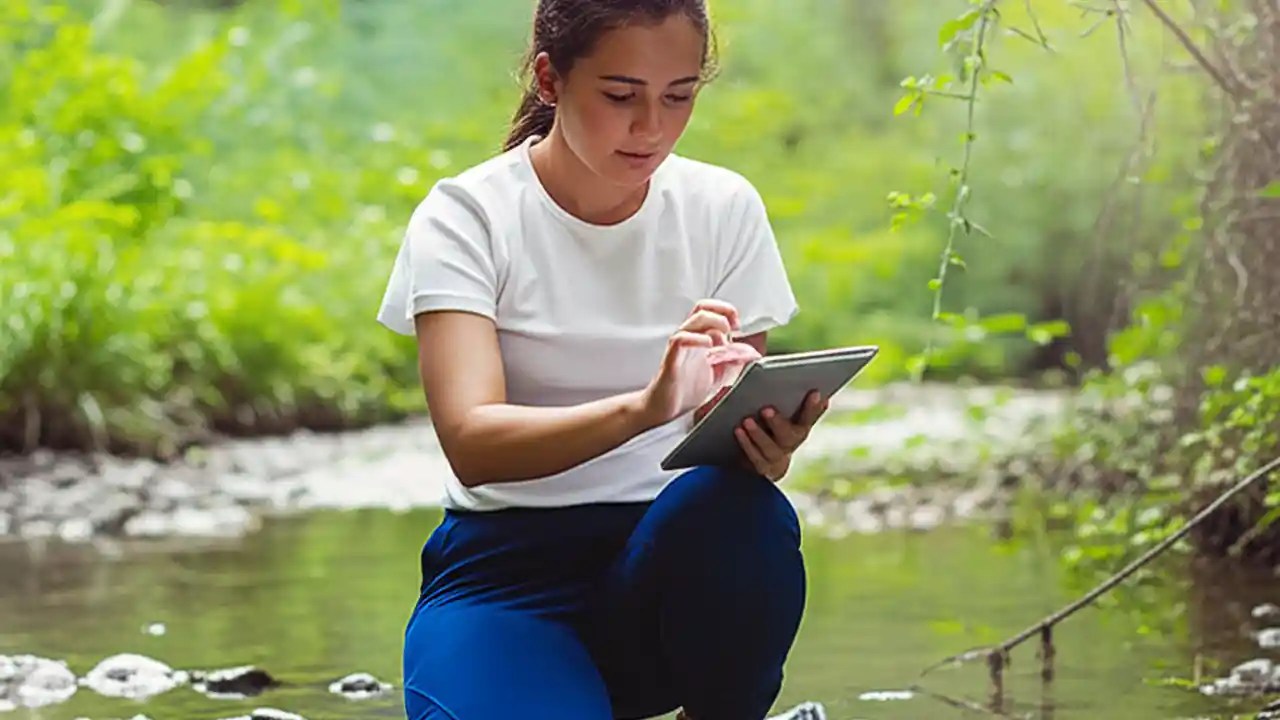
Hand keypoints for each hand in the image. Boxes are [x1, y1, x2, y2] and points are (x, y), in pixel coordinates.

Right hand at [640, 300, 756, 425]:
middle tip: (733, 326)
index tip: (738, 324)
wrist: (665, 408)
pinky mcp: (671, 359)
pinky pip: (680, 340)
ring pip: (693, 320)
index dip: (727, 312)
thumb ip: (732, 362)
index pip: (710, 311)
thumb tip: (747, 352)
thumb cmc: (685, 391)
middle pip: (701, 308)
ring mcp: (679, 347)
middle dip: (721, 310)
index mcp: (699, 339)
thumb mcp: (719, 375)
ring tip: (724, 335)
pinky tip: (708, 346)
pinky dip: (697, 339)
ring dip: (713, 322)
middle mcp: (689, 338)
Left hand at [735, 390, 828, 481]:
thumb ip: (771, 396)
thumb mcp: (772, 410)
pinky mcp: (763, 469)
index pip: (810, 416)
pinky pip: (755, 459)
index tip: (816, 392)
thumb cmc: (766, 424)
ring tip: (746, 421)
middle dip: (779, 422)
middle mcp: (792, 442)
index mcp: (799, 425)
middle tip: (766, 409)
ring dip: (758, 434)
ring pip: (771, 448)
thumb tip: (750, 376)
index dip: (815, 407)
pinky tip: (738, 432)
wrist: (760, 460)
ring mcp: (778, 458)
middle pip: (792, 435)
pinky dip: (747, 445)